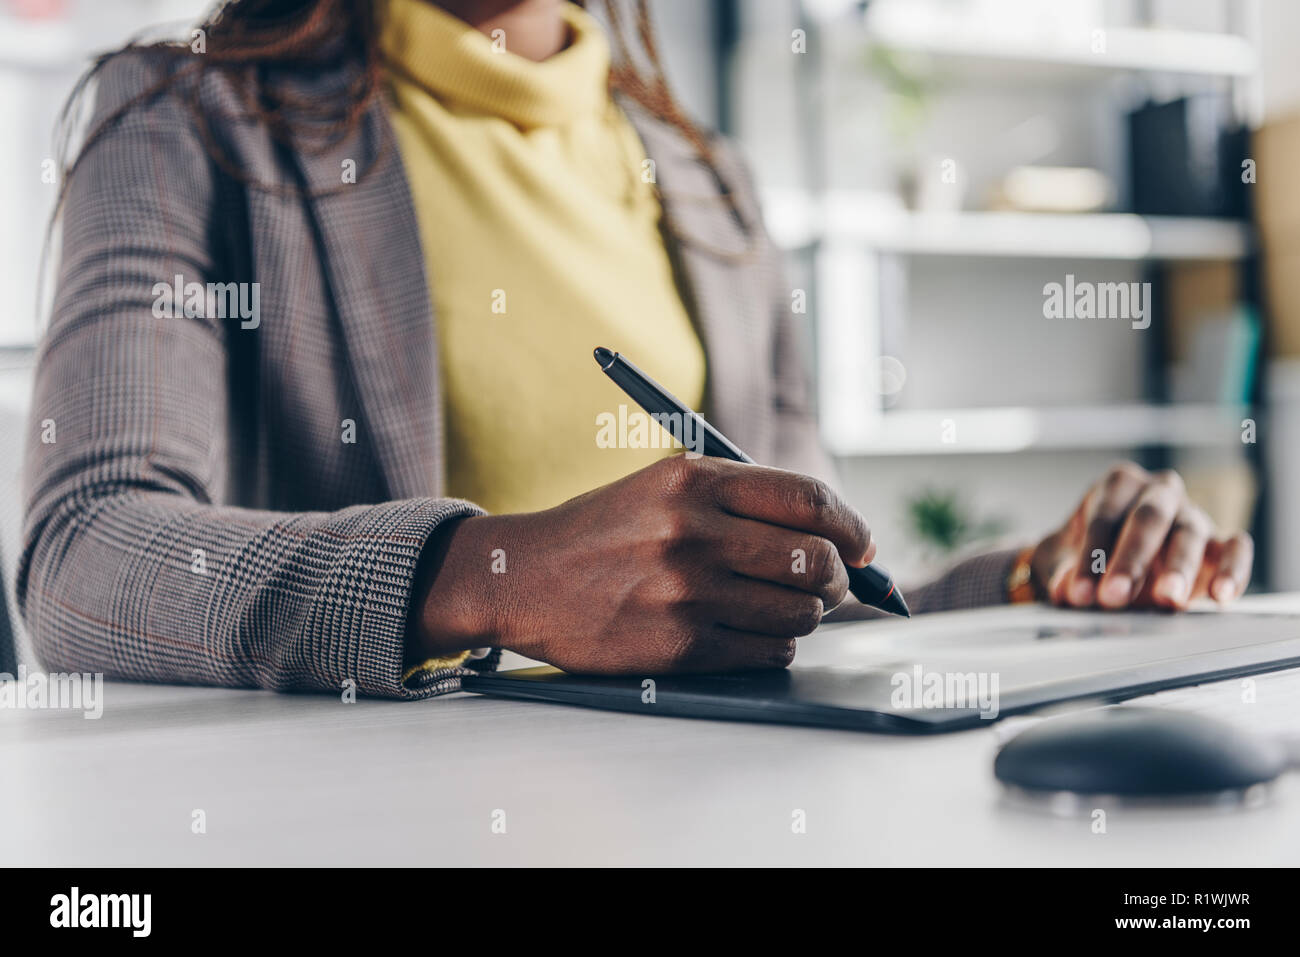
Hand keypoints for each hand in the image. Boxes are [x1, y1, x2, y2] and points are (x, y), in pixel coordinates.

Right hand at [409, 456, 873, 673]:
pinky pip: (767, 652)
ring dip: (805, 615)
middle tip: (830, 584)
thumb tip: (839, 539)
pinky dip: (774, 646)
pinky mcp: (678, 645)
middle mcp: (693, 532)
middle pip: (816, 561)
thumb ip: (744, 502)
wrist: (524, 577)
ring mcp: (686, 592)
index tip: (864, 545)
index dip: (853, 527)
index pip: (810, 501)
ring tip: (781, 607)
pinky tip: (750, 633)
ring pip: (799, 613)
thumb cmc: (605, 531)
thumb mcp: (665, 488)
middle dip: (837, 578)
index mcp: (695, 480)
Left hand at [1030, 462, 1252, 610]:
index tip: (1078, 594)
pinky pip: (1235, 550)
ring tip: (1166, 599)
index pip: (1104, 515)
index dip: (1090, 555)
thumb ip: (1063, 576)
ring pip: (1190, 534)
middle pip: (1149, 517)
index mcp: (1117, 484)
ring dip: (1178, 568)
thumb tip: (1066, 590)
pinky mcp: (1220, 545)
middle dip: (1130, 559)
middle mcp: (1159, 492)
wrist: (1108, 568)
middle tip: (1114, 596)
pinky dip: (1233, 571)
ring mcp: (1193, 516)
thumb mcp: (1062, 564)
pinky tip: (1220, 597)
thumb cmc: (1083, 557)